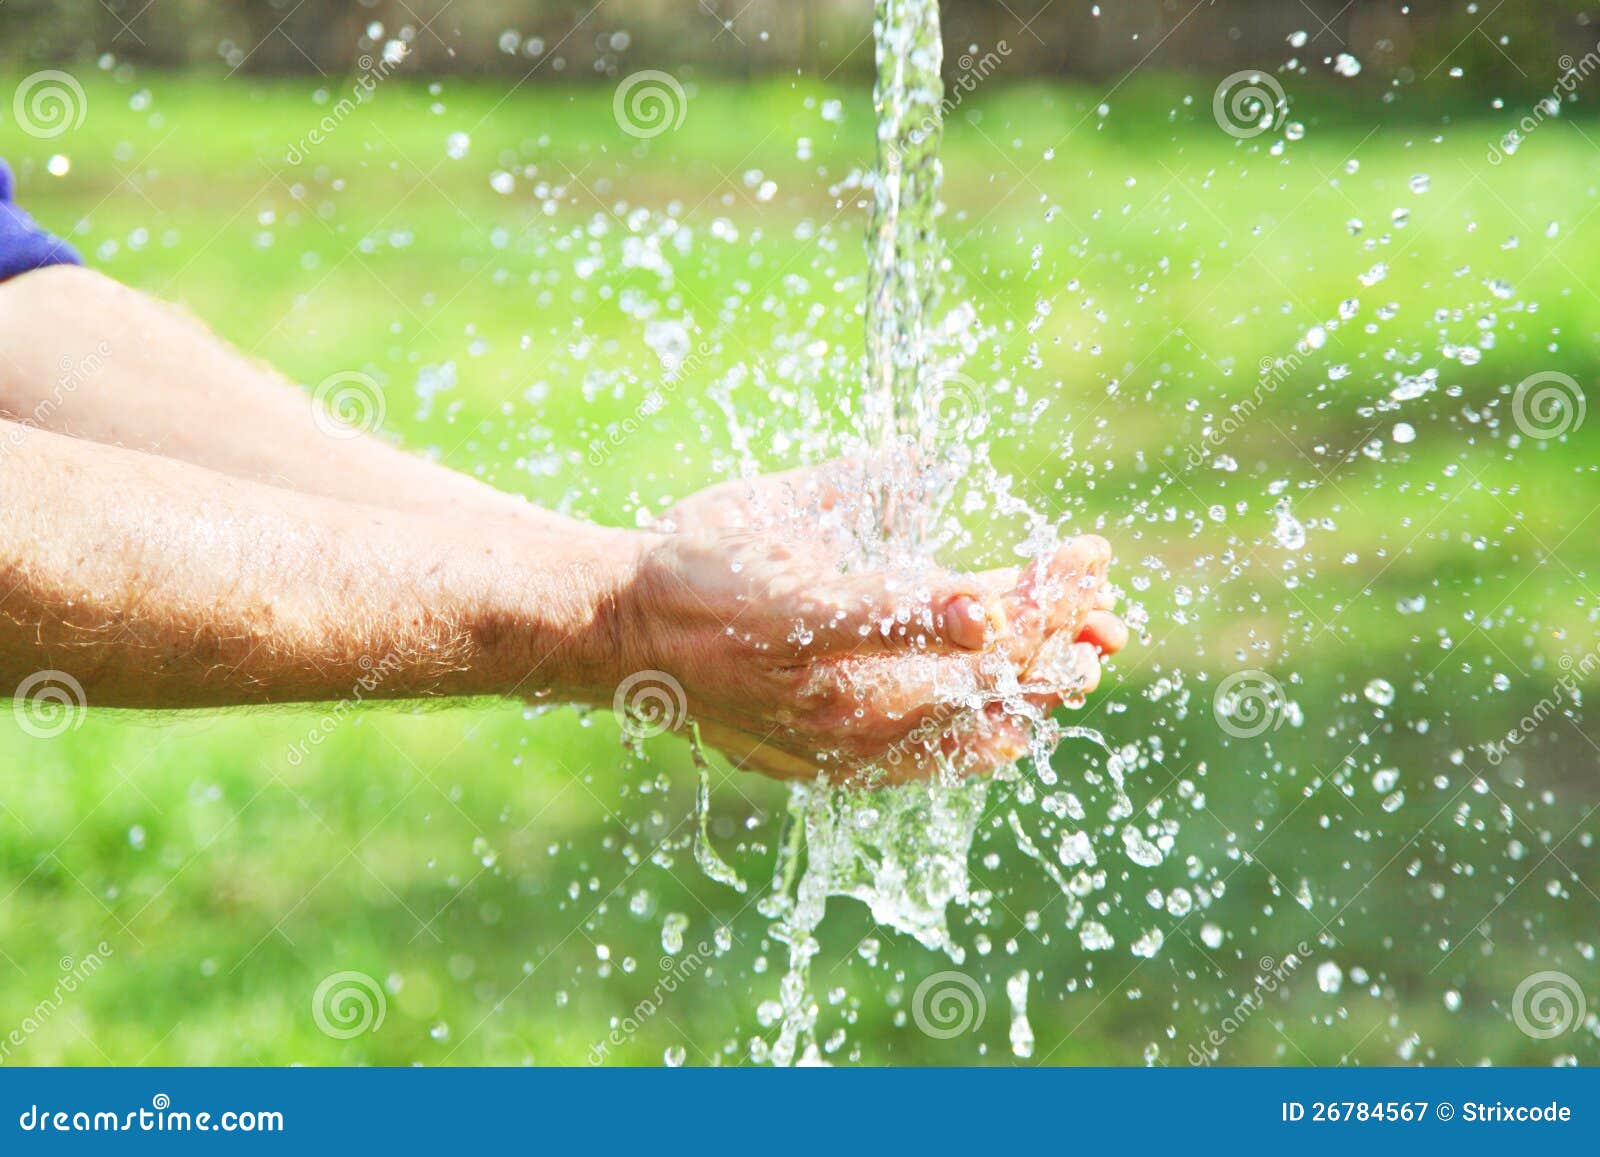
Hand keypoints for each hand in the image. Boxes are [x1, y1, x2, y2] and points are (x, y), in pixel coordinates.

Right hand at [614, 463, 1126, 783]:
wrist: (623, 640)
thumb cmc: (695, 557)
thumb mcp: (775, 504)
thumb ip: (862, 482)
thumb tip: (935, 457)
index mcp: (811, 613)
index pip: (939, 609)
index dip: (1022, 592)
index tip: (1083, 562)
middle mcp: (826, 690)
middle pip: (971, 674)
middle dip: (1053, 632)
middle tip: (1103, 598)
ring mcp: (828, 740)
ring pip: (963, 726)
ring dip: (1035, 689)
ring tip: (1089, 656)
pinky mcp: (825, 767)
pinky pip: (925, 766)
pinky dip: (981, 742)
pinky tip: (1021, 725)